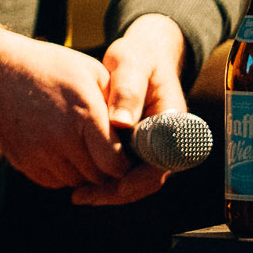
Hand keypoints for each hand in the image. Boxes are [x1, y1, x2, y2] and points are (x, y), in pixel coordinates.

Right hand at [0, 23, 126, 192]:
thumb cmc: (47, 67)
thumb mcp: (90, 72)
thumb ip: (119, 104)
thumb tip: (142, 133)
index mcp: (84, 115)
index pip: (117, 164)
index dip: (125, 163)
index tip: (126, 153)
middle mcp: (62, 139)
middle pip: (100, 177)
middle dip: (108, 168)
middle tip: (107, 152)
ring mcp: (39, 153)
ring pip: (78, 181)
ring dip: (85, 170)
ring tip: (81, 145)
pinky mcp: (24, 162)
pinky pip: (55, 181)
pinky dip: (63, 171)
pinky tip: (60, 148)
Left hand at [73, 14, 188, 205]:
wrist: (141, 56)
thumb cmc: (137, 57)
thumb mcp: (131, 65)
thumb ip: (127, 91)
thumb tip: (121, 123)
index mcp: (174, 124)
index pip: (161, 164)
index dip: (137, 180)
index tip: (112, 187)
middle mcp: (168, 141)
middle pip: (147, 179)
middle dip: (117, 192)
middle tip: (83, 197)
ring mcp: (153, 146)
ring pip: (135, 179)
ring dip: (109, 190)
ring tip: (78, 194)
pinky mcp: (138, 146)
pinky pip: (124, 169)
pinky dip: (105, 177)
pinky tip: (80, 180)